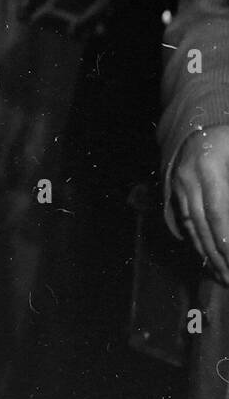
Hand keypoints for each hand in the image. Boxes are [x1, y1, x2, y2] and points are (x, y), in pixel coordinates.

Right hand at [171, 124, 228, 283]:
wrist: (202, 122)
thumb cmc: (228, 138)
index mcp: (208, 168)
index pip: (218, 213)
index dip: (226, 242)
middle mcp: (188, 178)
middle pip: (203, 225)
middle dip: (219, 256)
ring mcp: (179, 184)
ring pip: (192, 226)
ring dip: (207, 254)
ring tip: (222, 276)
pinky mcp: (175, 188)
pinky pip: (185, 220)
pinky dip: (196, 241)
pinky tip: (207, 257)